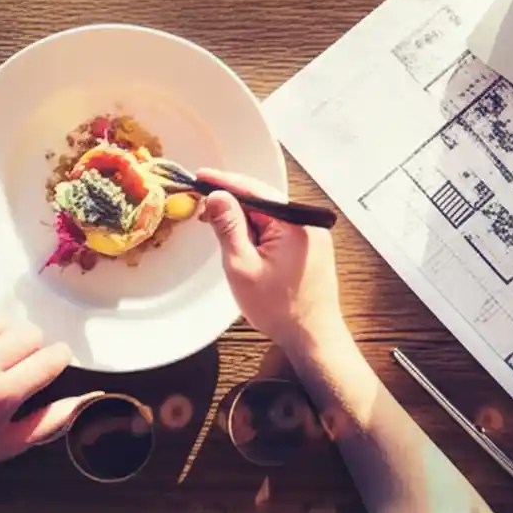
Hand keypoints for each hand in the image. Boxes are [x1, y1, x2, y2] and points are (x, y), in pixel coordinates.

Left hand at [0, 314, 98, 488]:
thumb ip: (51, 421)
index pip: (53, 356)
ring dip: (5, 335)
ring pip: (1, 319)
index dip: (58, 361)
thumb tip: (87, 397)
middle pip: (31, 333)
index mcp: (2, 394)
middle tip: (19, 366)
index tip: (50, 368)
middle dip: (33, 348)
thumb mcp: (7, 445)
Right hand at [198, 168, 346, 356]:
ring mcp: (312, 236)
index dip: (224, 182)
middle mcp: (308, 224)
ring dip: (244, 217)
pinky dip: (258, 230)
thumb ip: (229, 227)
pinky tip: (241, 238)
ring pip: (270, 216)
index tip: (201, 176)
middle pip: (263, 201)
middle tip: (202, 203)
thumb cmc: (278, 308)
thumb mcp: (242, 266)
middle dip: (232, 200)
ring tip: (216, 222)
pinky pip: (280, 229)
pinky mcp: (310, 248)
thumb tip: (218, 196)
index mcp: (294, 223)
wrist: (312, 336)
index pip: (254, 190)